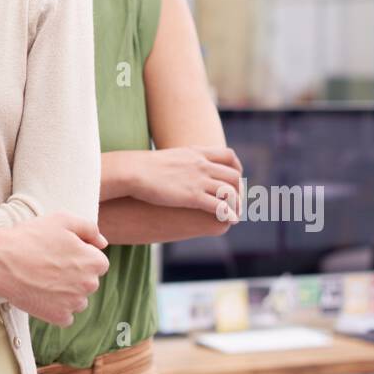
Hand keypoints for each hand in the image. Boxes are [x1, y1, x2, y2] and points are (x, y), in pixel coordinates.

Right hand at [0, 213, 109, 327]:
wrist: (2, 262)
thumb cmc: (31, 237)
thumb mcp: (63, 219)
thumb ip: (89, 228)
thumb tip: (103, 243)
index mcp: (94, 262)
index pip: (98, 263)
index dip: (79, 256)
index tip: (61, 253)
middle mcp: (89, 285)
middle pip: (88, 281)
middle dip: (74, 275)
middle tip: (50, 264)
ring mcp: (74, 303)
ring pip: (77, 299)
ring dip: (66, 292)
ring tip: (43, 279)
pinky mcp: (59, 317)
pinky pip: (65, 315)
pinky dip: (55, 308)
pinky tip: (41, 294)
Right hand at [128, 146, 242, 222]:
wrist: (133, 170)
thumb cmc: (145, 167)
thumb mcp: (170, 158)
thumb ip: (182, 162)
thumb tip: (183, 169)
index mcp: (196, 153)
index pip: (229, 156)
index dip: (237, 169)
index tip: (236, 180)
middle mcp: (201, 165)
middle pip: (234, 176)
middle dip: (240, 190)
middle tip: (237, 202)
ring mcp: (198, 180)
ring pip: (230, 191)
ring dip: (237, 204)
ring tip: (235, 214)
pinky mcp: (192, 196)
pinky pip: (219, 206)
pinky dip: (228, 213)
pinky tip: (230, 220)